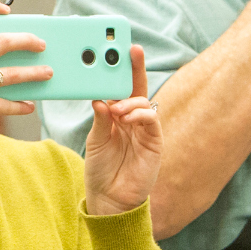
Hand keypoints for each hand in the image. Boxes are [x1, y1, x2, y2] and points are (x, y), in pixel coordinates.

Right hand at [0, 0, 48, 147]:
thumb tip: (8, 50)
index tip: (7, 10)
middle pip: (1, 41)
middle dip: (27, 40)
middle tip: (41, 44)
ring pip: (12, 73)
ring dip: (35, 73)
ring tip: (48, 73)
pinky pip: (9, 102)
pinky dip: (22, 105)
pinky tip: (29, 105)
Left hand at [83, 44, 160, 215]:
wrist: (109, 199)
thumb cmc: (101, 171)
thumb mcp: (95, 141)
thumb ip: (100, 120)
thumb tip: (100, 99)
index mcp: (116, 117)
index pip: (120, 89)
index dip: (121, 71)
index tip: (119, 51)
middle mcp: (132, 120)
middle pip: (136, 88)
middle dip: (135, 68)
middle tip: (131, 50)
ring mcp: (144, 130)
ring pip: (143, 102)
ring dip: (130, 100)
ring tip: (117, 109)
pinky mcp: (154, 141)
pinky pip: (151, 120)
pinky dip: (140, 114)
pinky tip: (126, 118)